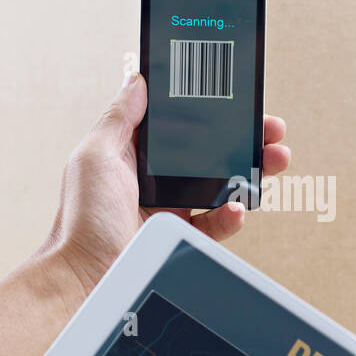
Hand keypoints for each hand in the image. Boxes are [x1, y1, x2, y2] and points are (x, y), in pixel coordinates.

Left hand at [39, 71, 289, 293]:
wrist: (85, 275)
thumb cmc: (81, 217)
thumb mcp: (95, 154)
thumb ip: (119, 117)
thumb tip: (138, 80)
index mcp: (134, 153)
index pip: (180, 123)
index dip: (210, 110)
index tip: (237, 99)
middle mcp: (155, 177)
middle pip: (210, 150)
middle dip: (244, 138)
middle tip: (270, 130)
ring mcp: (171, 206)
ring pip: (222, 183)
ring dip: (251, 171)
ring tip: (273, 160)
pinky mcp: (182, 235)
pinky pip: (216, 222)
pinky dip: (231, 215)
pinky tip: (237, 208)